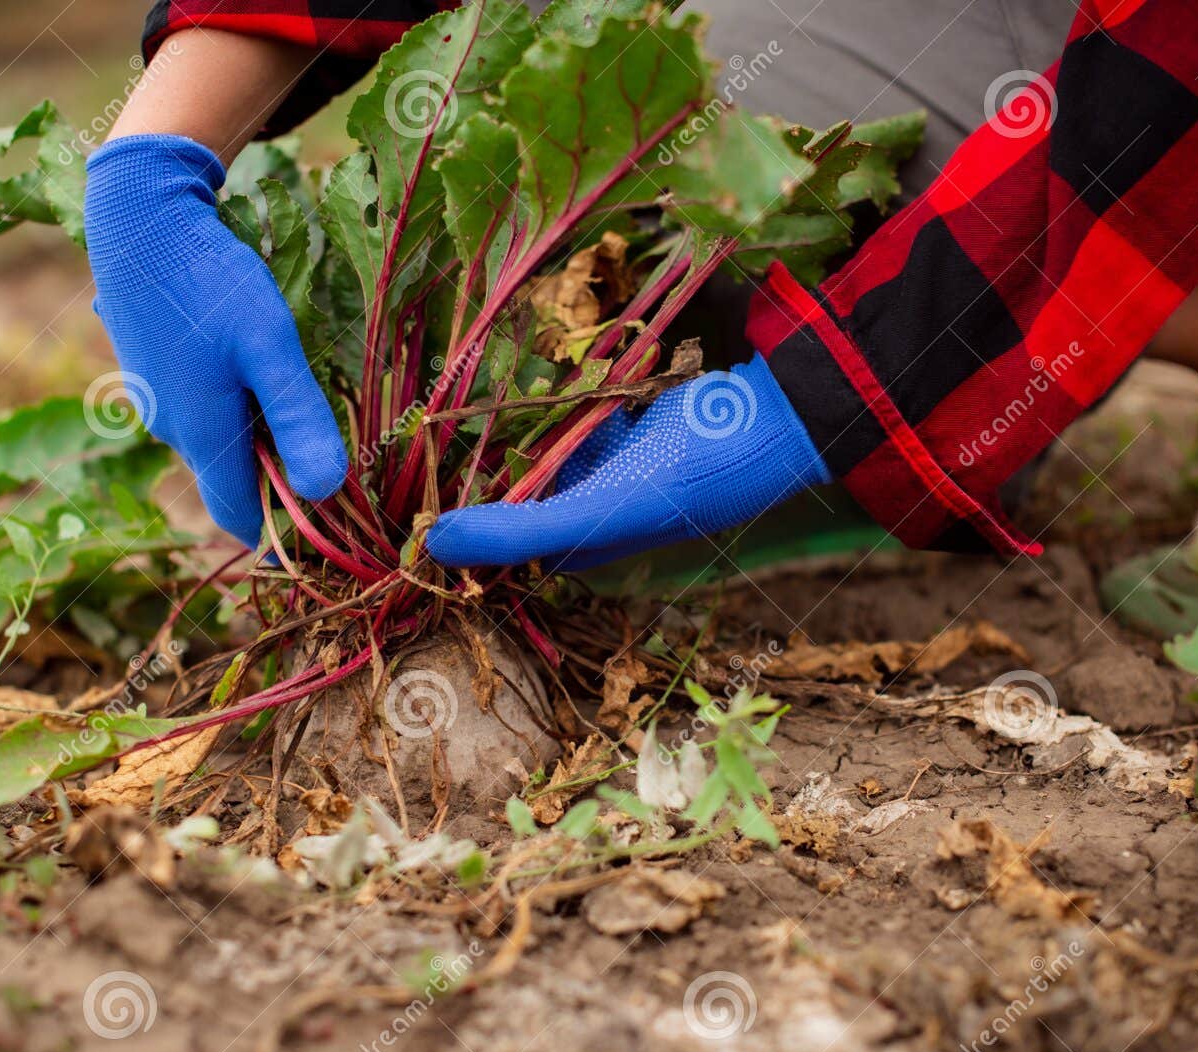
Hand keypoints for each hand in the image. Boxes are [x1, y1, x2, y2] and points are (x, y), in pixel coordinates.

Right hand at [83, 134, 345, 545]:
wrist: (137, 218)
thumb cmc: (208, 282)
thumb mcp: (271, 347)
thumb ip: (299, 418)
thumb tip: (324, 493)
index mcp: (203, 437)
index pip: (238, 518)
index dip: (279, 537)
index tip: (321, 537)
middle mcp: (171, 430)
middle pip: (232, 477)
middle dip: (278, 480)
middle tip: (331, 458)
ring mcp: (154, 399)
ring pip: (216, 437)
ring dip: (256, 434)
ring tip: (298, 402)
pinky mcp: (150, 368)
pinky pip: (199, 404)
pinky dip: (232, 401)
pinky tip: (252, 361)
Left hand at [426, 354, 831, 569]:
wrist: (780, 414)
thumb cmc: (693, 475)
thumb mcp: (599, 509)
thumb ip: (517, 529)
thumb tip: (431, 544)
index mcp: (587, 544)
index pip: (502, 538)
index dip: (462, 515)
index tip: (416, 479)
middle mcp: (597, 506)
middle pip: (518, 482)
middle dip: (488, 450)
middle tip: (441, 413)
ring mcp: (616, 459)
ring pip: (545, 438)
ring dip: (526, 411)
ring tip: (493, 382)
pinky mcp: (634, 415)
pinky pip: (579, 402)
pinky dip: (570, 384)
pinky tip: (563, 362)